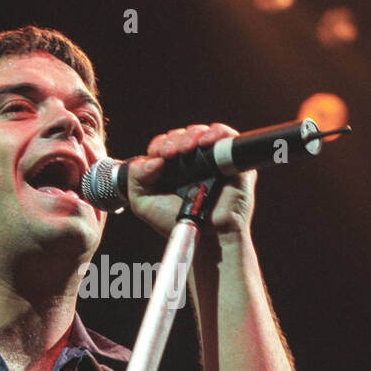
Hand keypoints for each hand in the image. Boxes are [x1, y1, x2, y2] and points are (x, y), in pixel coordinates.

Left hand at [124, 123, 255, 240]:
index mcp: (172, 168)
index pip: (165, 144)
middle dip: (174, 139)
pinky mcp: (234, 162)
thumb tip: (152, 159)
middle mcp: (193, 162)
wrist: (206, 238)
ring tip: (187, 147)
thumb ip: (136, 178)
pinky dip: (217, 133)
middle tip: (171, 153)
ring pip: (203, 132)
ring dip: (193, 134)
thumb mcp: (143, 203)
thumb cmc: (177, 223)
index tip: (158, 155)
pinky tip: (206, 142)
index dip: (160, 144)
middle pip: (183, 135)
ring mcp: (214, 160)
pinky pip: (229, 137)